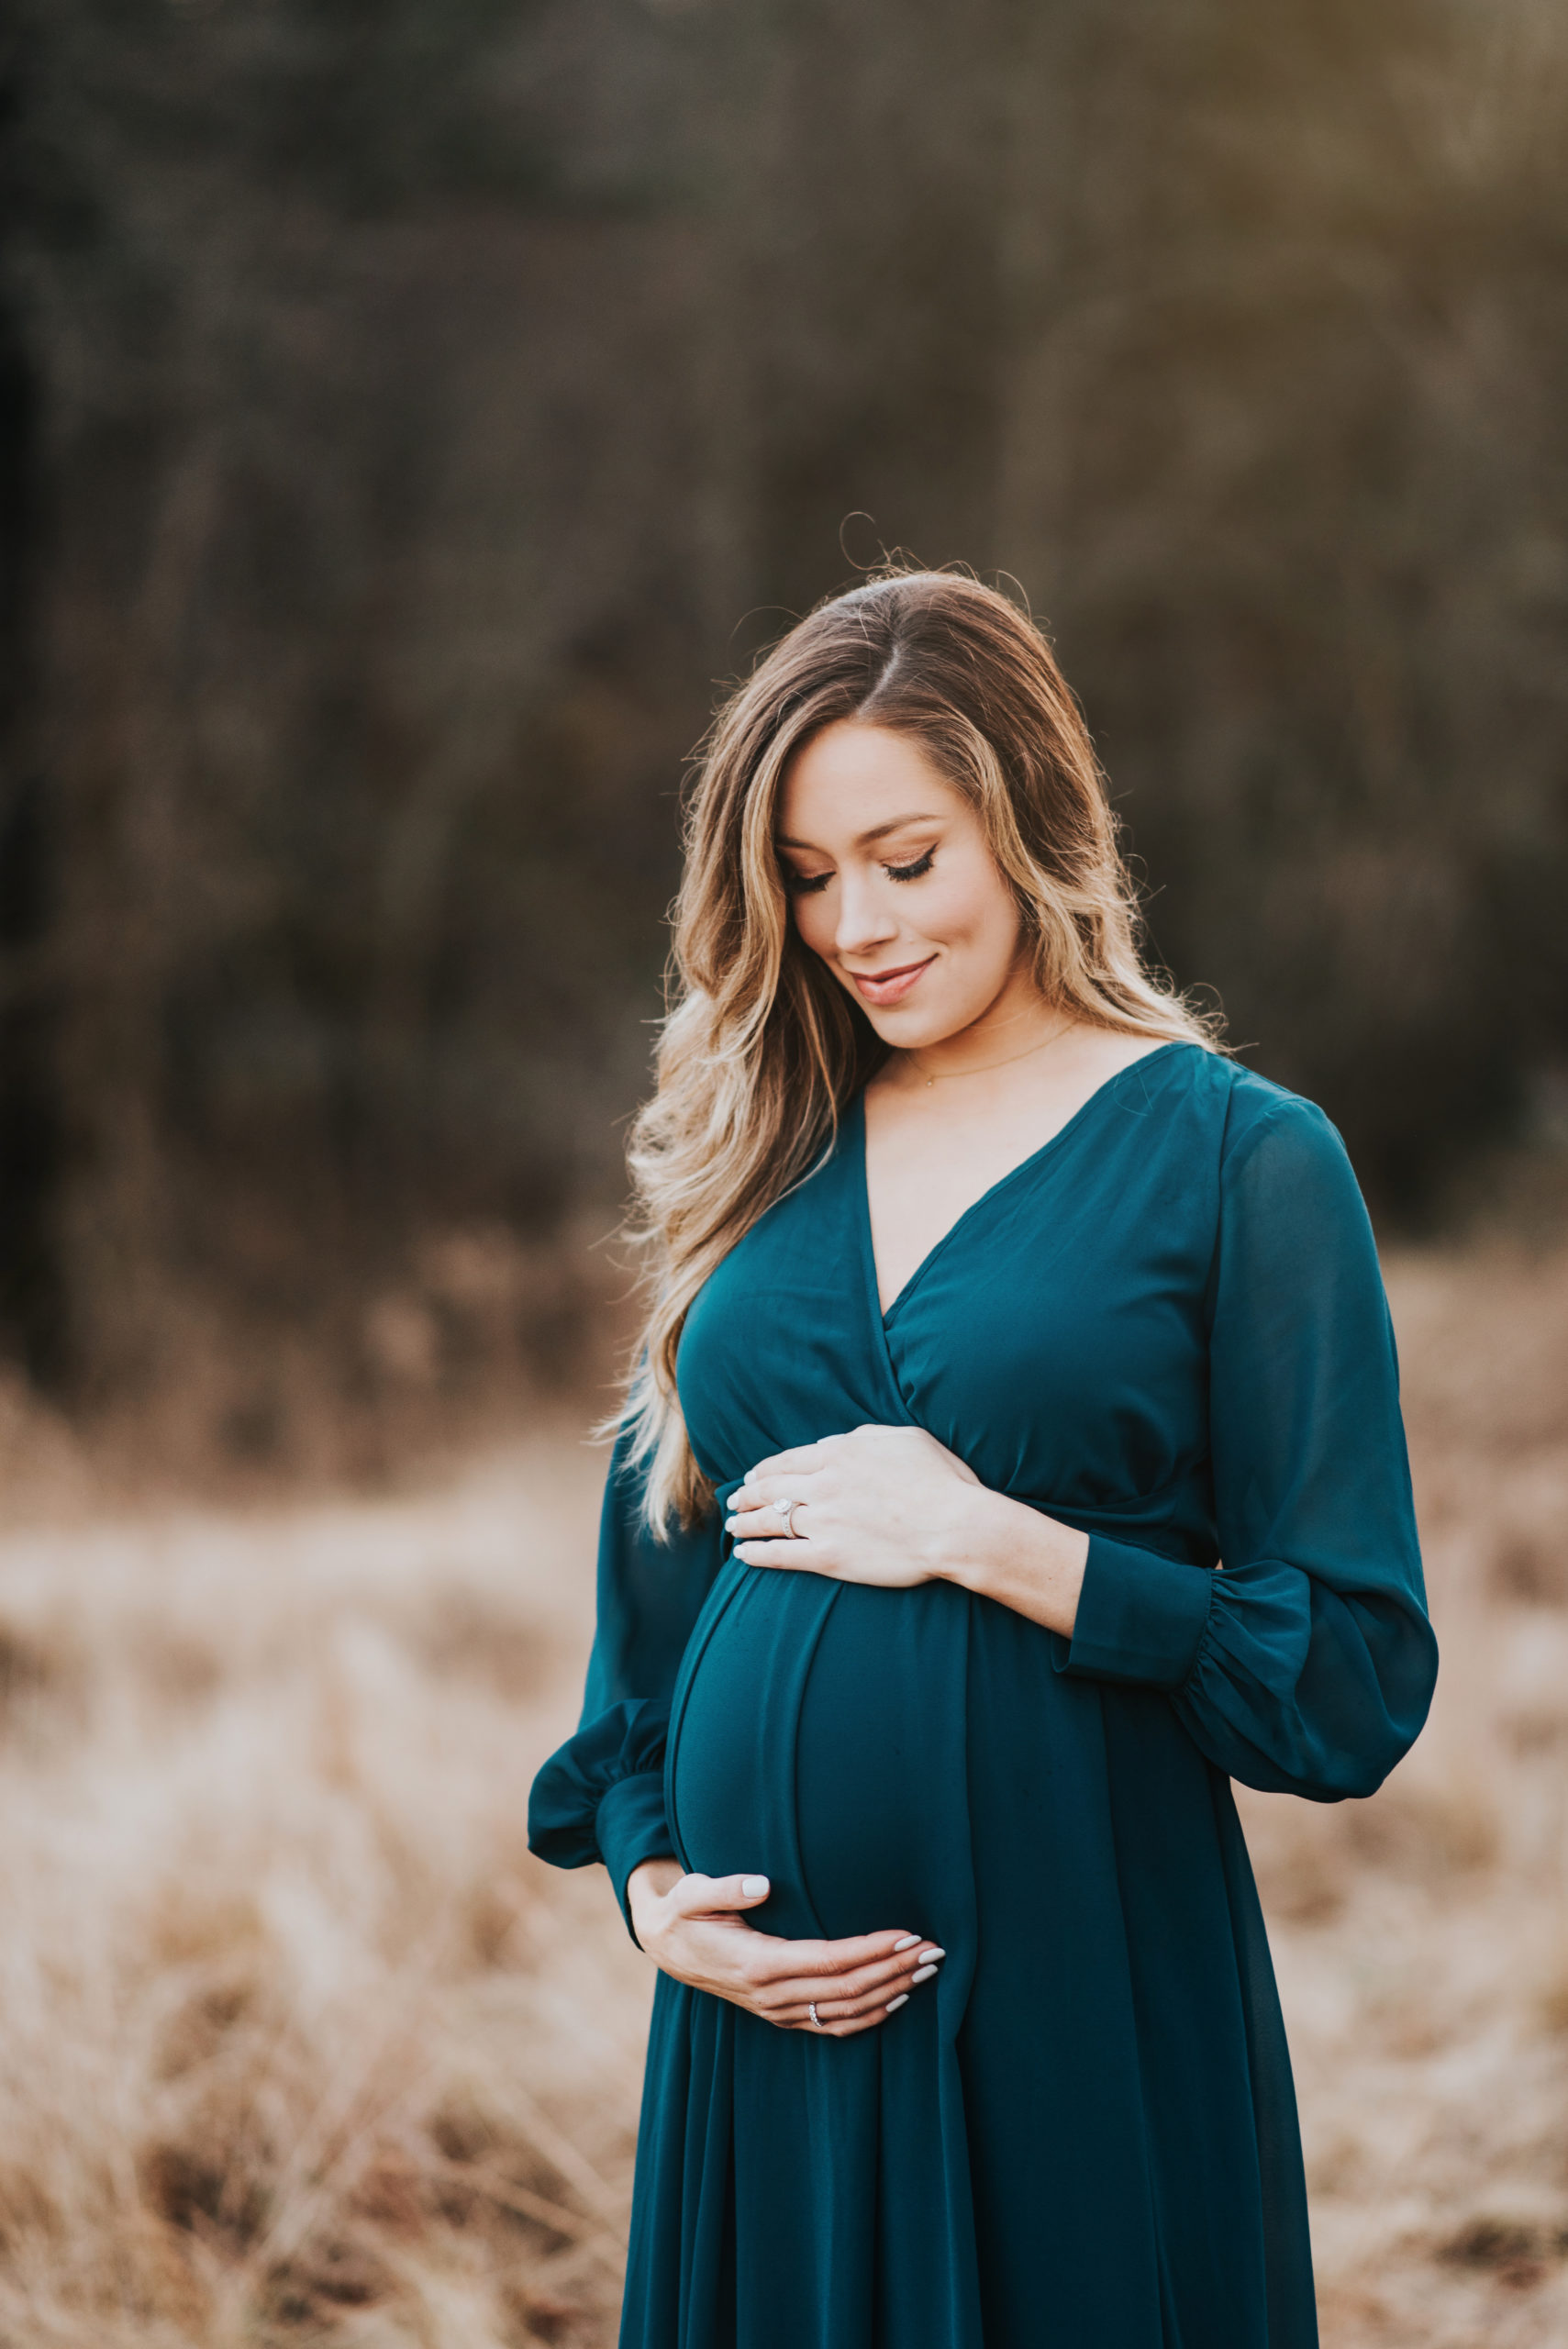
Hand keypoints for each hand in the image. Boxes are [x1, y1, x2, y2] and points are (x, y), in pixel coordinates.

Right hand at [626, 1860, 942, 2037]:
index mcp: (756, 1963)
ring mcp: (777, 2010)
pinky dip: (870, 2016)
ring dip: (891, 1993)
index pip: (829, 1961)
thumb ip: (724, 1887)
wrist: (665, 1946)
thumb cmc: (683, 1912)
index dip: (872, 1950)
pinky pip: (833, 2025)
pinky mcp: (782, 2014)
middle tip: (935, 1950)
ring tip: (927, 1971)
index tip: (907, 1934)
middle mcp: (771, 1995)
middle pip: (848, 1990)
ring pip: (847, 2013)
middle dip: (895, 1970)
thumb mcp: (692, 1892)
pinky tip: (896, 1999)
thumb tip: (762, 1883)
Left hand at [726, 1424, 981, 1587]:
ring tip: (732, 1527)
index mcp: (840, 1453)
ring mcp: (823, 1520)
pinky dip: (757, 1554)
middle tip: (735, 1502)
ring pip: (769, 1520)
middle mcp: (823, 1483)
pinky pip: (780, 1554)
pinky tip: (743, 1555)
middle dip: (747, 1495)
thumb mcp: (906, 1438)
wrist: (955, 1525)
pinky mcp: (828, 1556)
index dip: (765, 1470)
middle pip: (771, 1488)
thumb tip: (844, 1442)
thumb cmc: (941, 1481)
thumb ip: (867, 1436)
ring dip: (745, 1522)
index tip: (754, 1478)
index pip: (788, 1461)